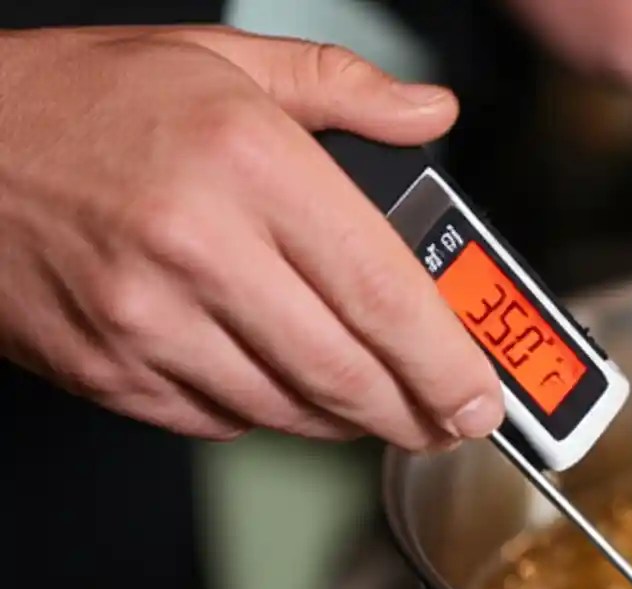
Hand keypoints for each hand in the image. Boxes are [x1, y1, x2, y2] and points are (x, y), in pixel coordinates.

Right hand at [0, 26, 503, 449]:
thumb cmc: (86, 101)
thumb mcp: (224, 61)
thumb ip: (343, 88)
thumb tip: (427, 110)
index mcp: (249, 166)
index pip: (381, 291)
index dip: (447, 361)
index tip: (482, 396)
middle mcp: (198, 251)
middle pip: (345, 372)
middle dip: (417, 413)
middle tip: (450, 421)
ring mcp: (146, 322)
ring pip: (287, 410)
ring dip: (349, 419)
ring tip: (382, 404)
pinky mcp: (107, 370)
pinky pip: (219, 421)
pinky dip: (271, 415)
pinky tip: (288, 388)